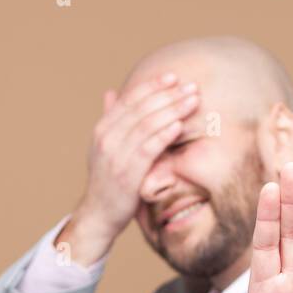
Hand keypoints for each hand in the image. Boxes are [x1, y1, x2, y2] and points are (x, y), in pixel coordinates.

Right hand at [57, 72, 200, 265]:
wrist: (99, 214)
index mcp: (103, 128)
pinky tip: (179, 125)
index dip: (153, 86)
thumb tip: (111, 93)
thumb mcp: (104, 147)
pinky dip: (164, 134)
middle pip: (142, 108)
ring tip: (192, 101)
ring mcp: (116, 155)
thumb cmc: (108, 180)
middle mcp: (107, 138)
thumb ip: (111, 120)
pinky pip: (148, 148)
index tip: (174, 77)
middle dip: (169, 95)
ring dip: (172, 110)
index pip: (130, 99)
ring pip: (147, 124)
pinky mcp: (127, 173)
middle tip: (191, 87)